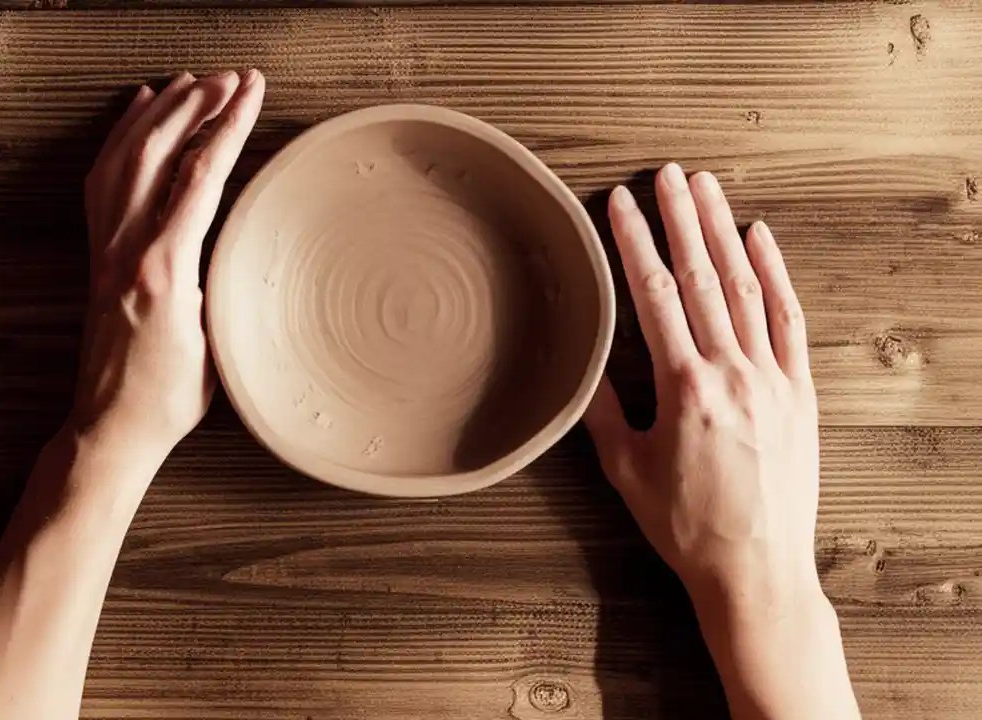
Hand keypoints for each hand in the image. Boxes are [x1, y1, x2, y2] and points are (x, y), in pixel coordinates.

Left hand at [70, 70, 264, 459]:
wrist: (110, 427)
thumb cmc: (169, 399)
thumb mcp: (216, 343)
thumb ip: (220, 283)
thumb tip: (239, 237)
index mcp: (164, 270)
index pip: (200, 178)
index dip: (228, 127)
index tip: (252, 91)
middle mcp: (127, 249)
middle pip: (159, 153)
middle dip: (197, 104)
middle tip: (233, 76)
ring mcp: (106, 249)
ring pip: (125, 159)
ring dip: (160, 112)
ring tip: (192, 81)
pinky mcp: (98, 256)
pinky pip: (104, 181)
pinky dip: (121, 140)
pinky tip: (139, 115)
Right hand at [583, 163, 820, 614]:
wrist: (756, 569)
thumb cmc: (684, 525)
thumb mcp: (625, 469)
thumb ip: (601, 409)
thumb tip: (581, 359)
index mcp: (683, 388)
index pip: (655, 296)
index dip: (634, 243)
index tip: (620, 203)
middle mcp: (732, 372)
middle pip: (703, 276)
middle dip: (681, 219)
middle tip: (668, 173)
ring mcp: (772, 378)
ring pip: (746, 287)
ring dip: (723, 232)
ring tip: (706, 187)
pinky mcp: (799, 392)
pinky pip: (788, 320)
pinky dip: (776, 274)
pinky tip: (760, 237)